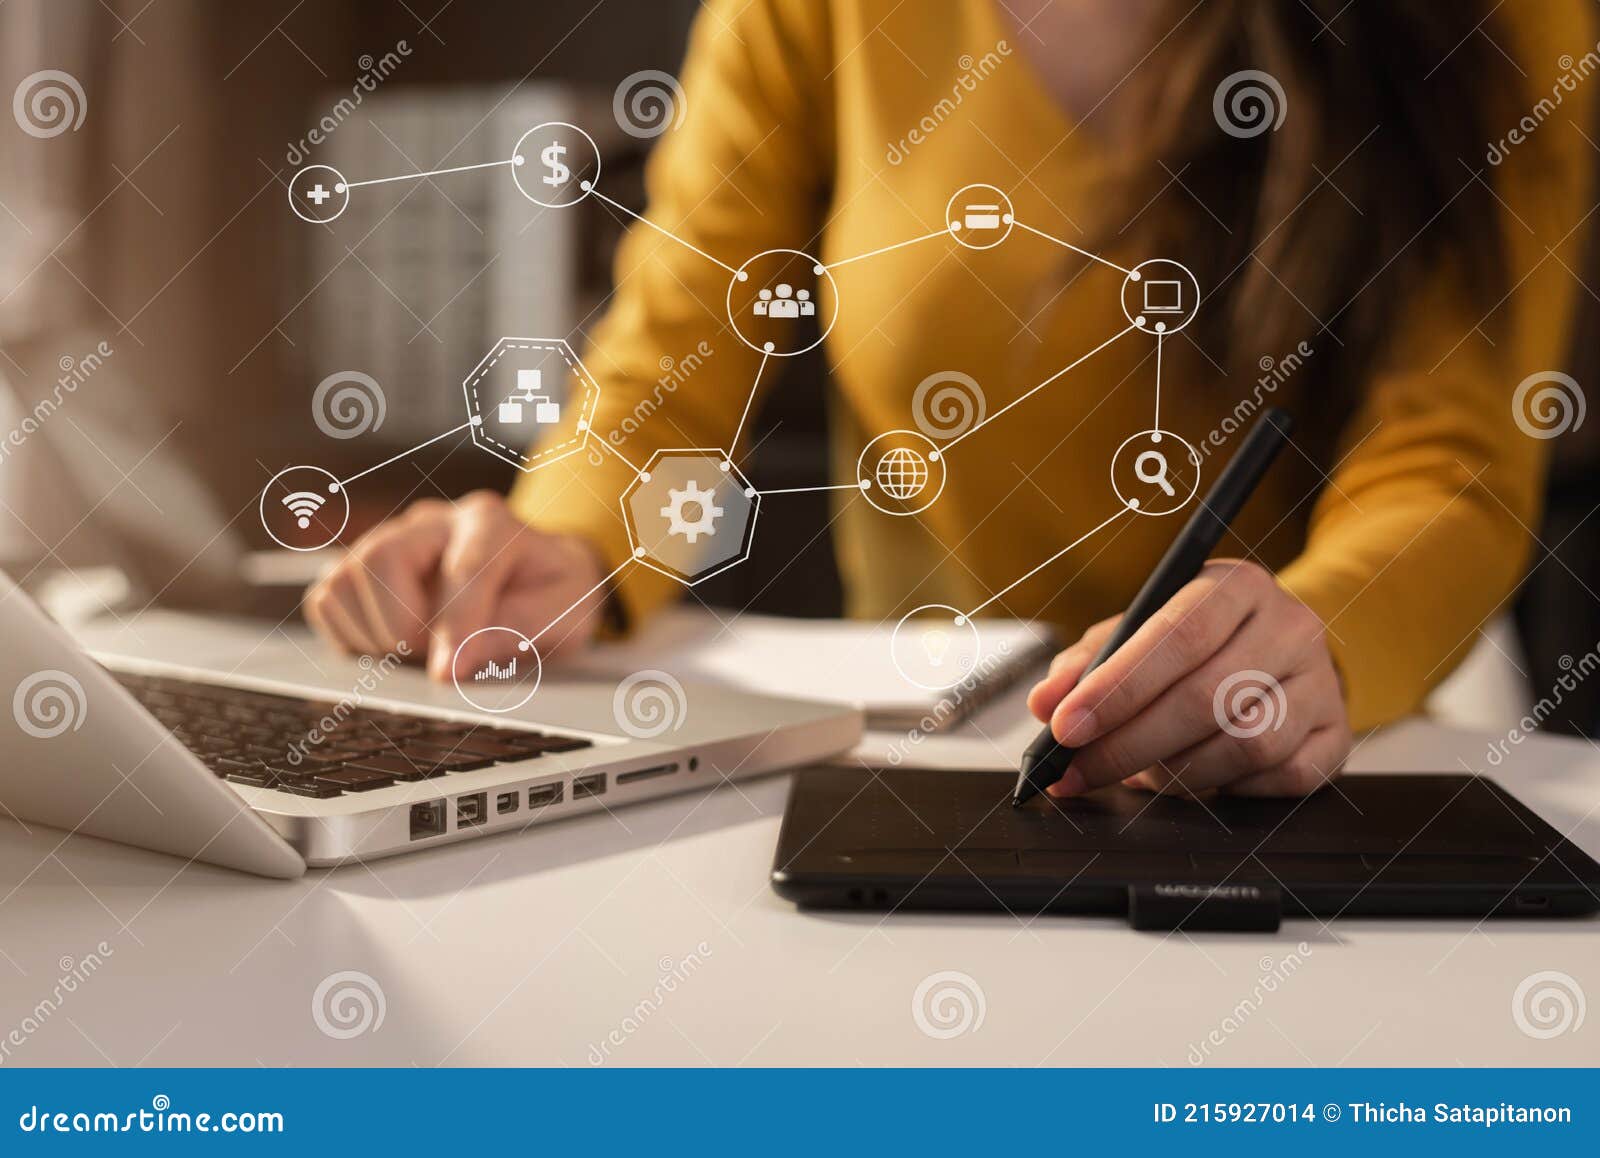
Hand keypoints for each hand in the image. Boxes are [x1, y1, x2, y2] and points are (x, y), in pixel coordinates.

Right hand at [304, 491, 609, 680]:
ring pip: (344, 578)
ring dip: (374, 634)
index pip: (464, 567)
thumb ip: (518, 629)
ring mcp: (390, 540)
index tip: (446, 674)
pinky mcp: (363, 568)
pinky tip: (393, 647)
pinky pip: (328, 599)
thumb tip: (452, 663)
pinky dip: (351, 635)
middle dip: (400, 624)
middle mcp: (433, 522)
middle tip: (431, 660)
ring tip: (417, 652)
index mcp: (491, 523)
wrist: (535, 577)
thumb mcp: (564, 611)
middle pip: (382, 556)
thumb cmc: (549, 592)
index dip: (454, 624)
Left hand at [1026, 560, 1349, 797]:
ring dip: (1177, 772)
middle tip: (1080, 770)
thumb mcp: (1139, 632)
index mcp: (1236, 586)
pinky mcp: (1338, 736)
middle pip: (1207, 695)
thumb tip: (1045, 702)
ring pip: (1246, 743)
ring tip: (1139, 773)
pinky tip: (1201, 780)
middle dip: (1129, 743)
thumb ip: (1089, 662)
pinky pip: (1282, 776)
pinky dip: (1230, 789)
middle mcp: (1290, 627)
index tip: (1065, 726)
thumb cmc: (1197, 643)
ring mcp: (1322, 682)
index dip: (1117, 687)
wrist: (1278, 652)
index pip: (1177, 635)